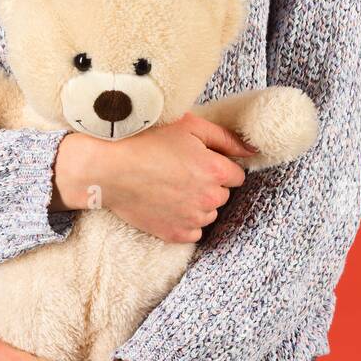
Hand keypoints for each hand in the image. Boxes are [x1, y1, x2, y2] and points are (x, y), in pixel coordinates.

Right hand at [52, 113, 257, 242]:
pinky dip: (184, 220)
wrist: (107, 167)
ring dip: (197, 203)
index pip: (236, 174)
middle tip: (179, 170)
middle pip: (222, 194)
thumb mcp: (189, 126)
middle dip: (208, 184)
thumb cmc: (146, 140)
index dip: (217, 165)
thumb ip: (226, 138)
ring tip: (169, 185)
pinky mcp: (174, 234)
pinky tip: (166, 203)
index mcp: (215, 172)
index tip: (197, 159)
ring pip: (208, 213)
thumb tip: (253, 150)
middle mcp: (209, 200)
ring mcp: (191, 220)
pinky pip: (193, 231)